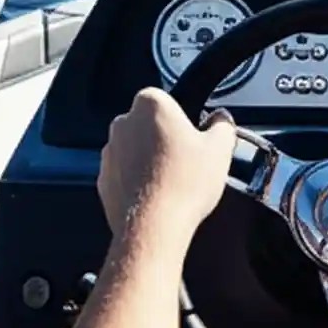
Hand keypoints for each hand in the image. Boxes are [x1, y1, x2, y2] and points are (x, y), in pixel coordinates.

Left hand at [99, 88, 236, 244]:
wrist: (153, 227)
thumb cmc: (185, 184)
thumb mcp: (220, 148)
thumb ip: (223, 125)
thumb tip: (221, 120)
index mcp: (151, 104)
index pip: (168, 101)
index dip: (184, 121)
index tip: (195, 140)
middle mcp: (123, 123)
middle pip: (150, 125)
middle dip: (165, 140)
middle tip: (187, 162)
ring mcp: (109, 152)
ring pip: (136, 150)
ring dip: (150, 162)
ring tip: (173, 184)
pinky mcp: (103, 179)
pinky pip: (125, 175)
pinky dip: (138, 183)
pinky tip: (157, 197)